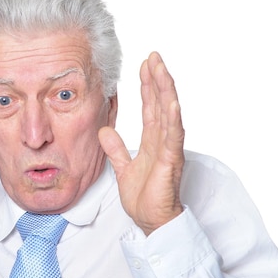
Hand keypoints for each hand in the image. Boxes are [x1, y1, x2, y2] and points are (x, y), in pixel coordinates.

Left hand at [99, 52, 184, 234]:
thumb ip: (115, 149)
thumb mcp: (123, 168)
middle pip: (161, 103)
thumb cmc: (144, 198)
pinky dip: (173, 118)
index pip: (150, 107)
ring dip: (166, 90)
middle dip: (157, 79)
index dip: (147, 86)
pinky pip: (173, 136)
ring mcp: (169, 149)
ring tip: (162, 69)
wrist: (151, 221)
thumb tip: (104, 131)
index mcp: (153, 141)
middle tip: (153, 57)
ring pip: (169, 113)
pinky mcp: (171, 161)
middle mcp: (163, 140)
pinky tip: (171, 102)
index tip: (144, 65)